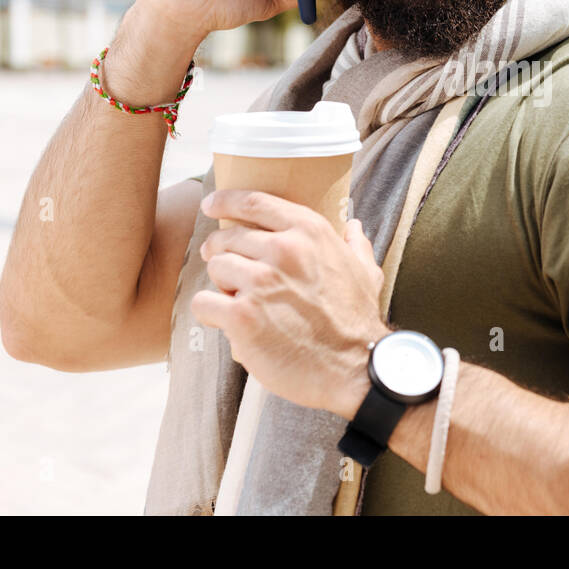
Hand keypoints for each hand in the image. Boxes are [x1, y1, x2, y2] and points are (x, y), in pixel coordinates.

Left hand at [190, 189, 391, 420]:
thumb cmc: (358, 321)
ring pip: (216, 268)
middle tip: (223, 267)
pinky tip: (225, 322)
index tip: (211, 205)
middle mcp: (283, 250)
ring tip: (238, 302)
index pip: (254, 202)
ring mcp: (261, 282)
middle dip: (221, 251)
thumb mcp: (365, 272)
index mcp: (309, 232)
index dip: (225, 201)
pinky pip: (203, 303)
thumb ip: (355, 245)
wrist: (355, 367)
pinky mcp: (243, 316)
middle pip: (228, 238)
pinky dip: (210, 313)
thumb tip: (354, 226)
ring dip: (222, 286)